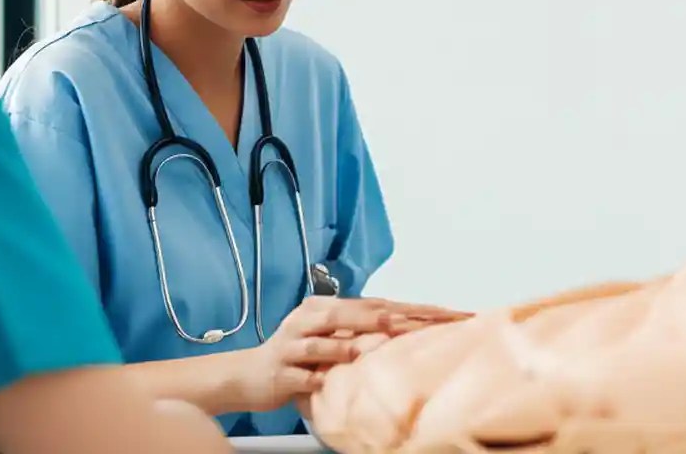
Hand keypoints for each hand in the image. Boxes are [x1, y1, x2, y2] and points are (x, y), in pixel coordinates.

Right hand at [235, 296, 470, 411]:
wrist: (246, 375)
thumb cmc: (295, 355)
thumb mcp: (327, 336)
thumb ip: (358, 328)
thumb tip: (404, 324)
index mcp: (323, 308)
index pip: (373, 304)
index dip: (406, 308)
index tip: (440, 314)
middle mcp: (307, 320)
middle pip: (346, 315)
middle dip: (382, 319)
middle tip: (413, 322)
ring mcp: (292, 346)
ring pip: (320, 342)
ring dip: (344, 345)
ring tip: (368, 348)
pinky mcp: (281, 373)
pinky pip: (301, 375)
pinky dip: (315, 377)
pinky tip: (326, 381)